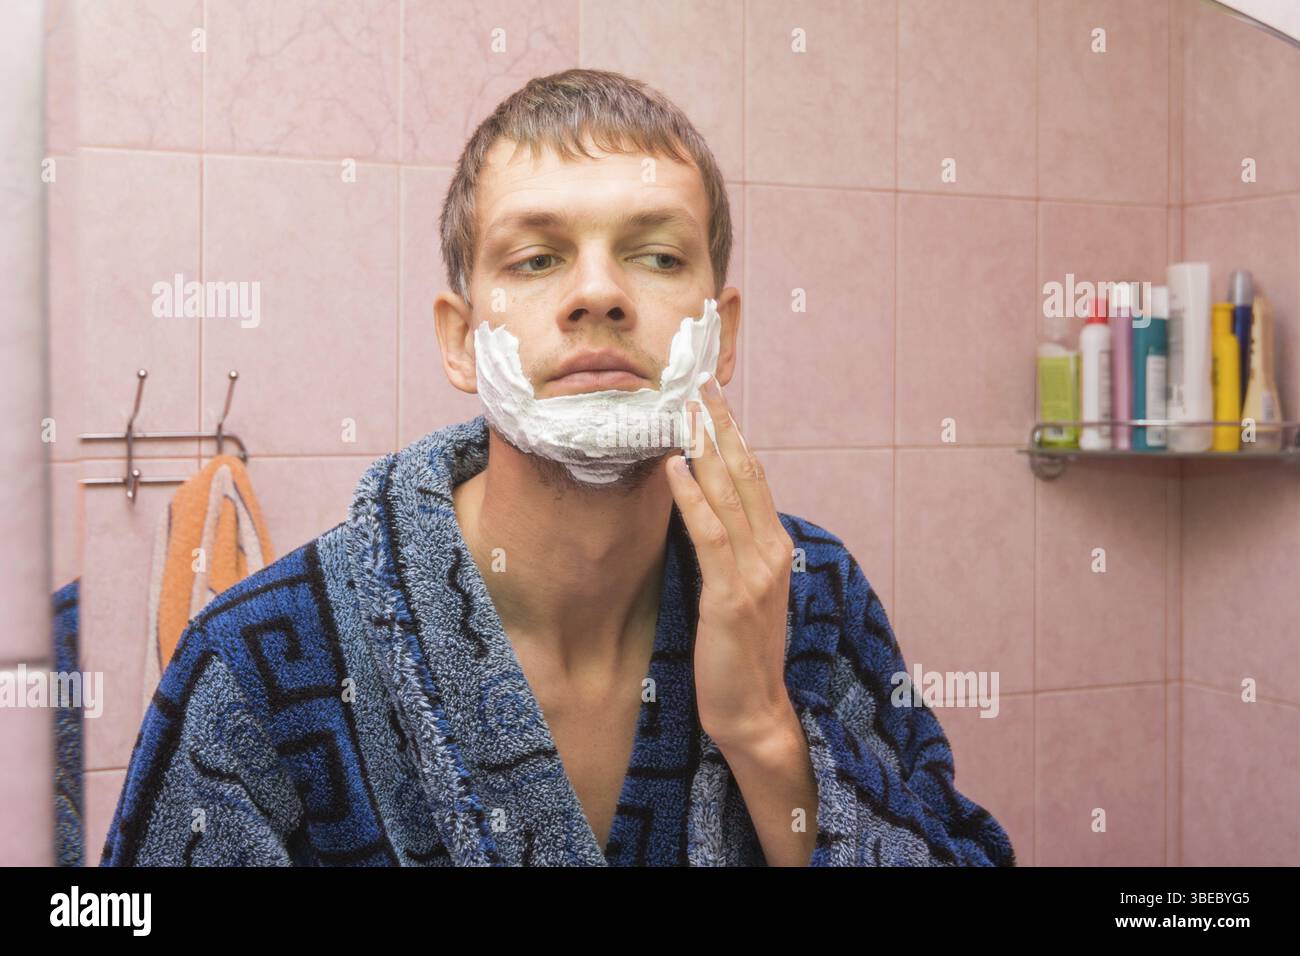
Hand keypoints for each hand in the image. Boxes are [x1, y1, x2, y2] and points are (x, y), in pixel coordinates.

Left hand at [664, 374, 798, 753]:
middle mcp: (771, 550)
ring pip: (729, 494)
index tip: (712, 398)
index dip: (733, 434)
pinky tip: (674, 466)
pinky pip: (710, 535)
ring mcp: (755, 572)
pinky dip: (692, 497)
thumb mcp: (739, 591)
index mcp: (773, 547)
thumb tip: (701, 511)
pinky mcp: (732, 596)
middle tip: (699, 381)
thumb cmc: (738, 653)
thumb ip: (729, 550)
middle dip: (721, 425)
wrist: (754, 711)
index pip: (753, 477)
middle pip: (744, 472)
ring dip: (705, 447)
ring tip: (685, 408)